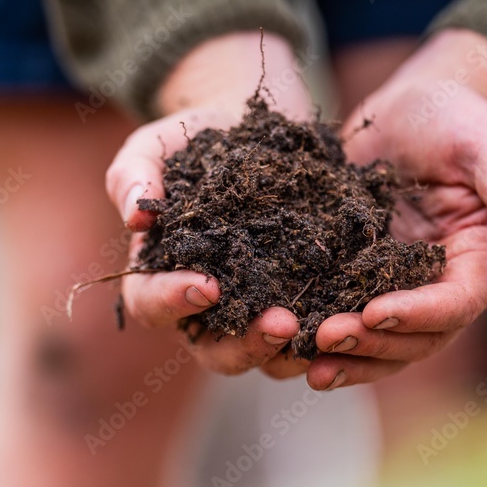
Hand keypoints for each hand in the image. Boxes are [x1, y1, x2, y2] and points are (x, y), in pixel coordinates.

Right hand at [106, 31, 313, 375]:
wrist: (253, 131)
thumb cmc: (193, 141)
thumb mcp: (154, 147)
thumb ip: (133, 176)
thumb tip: (135, 216)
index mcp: (159, 277)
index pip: (152, 303)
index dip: (174, 301)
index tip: (205, 286)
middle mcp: (206, 308)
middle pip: (214, 350)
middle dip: (245, 344)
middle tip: (279, 323)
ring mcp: (254, 308)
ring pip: (266, 354)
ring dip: (291, 350)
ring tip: (320, 330)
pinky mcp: (299, 299)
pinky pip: (311, 330)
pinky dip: (328, 332)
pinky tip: (353, 317)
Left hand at [306, 29, 486, 389]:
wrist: (414, 111)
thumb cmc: (462, 120)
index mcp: (482, 263)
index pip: (455, 303)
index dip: (416, 313)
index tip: (374, 312)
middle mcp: (441, 286)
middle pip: (414, 338)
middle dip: (372, 344)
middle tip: (327, 338)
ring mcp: (398, 286)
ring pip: (378, 342)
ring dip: (344, 357)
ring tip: (302, 361)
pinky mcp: (358, 277)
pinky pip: (341, 316)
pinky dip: (316, 334)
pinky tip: (282, 340)